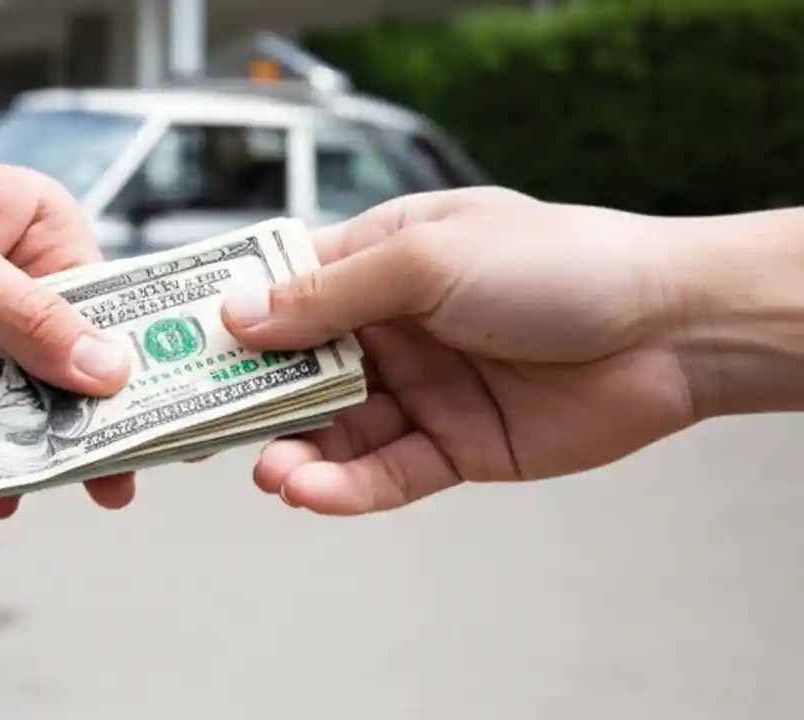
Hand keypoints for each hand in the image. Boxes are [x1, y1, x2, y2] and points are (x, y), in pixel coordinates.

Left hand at [0, 124, 132, 518]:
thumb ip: (24, 322)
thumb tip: (108, 370)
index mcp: (39, 228)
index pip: (107, 304)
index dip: (134, 366)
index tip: (162, 426)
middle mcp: (16, 273)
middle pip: (67, 358)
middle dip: (81, 420)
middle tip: (113, 485)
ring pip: (16, 390)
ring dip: (23, 440)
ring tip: (38, 493)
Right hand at [221, 188, 703, 514]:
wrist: (670, 330)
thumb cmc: (558, 263)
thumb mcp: (428, 260)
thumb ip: (330, 295)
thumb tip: (239, 314)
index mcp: (382, 259)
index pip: (286, 290)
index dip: (232, 321)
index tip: (177, 351)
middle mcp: (394, 326)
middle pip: (299, 369)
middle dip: (251, 401)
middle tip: (202, 430)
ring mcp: (422, 389)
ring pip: (335, 430)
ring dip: (295, 452)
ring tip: (267, 472)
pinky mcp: (453, 447)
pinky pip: (386, 472)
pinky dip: (347, 486)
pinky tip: (312, 492)